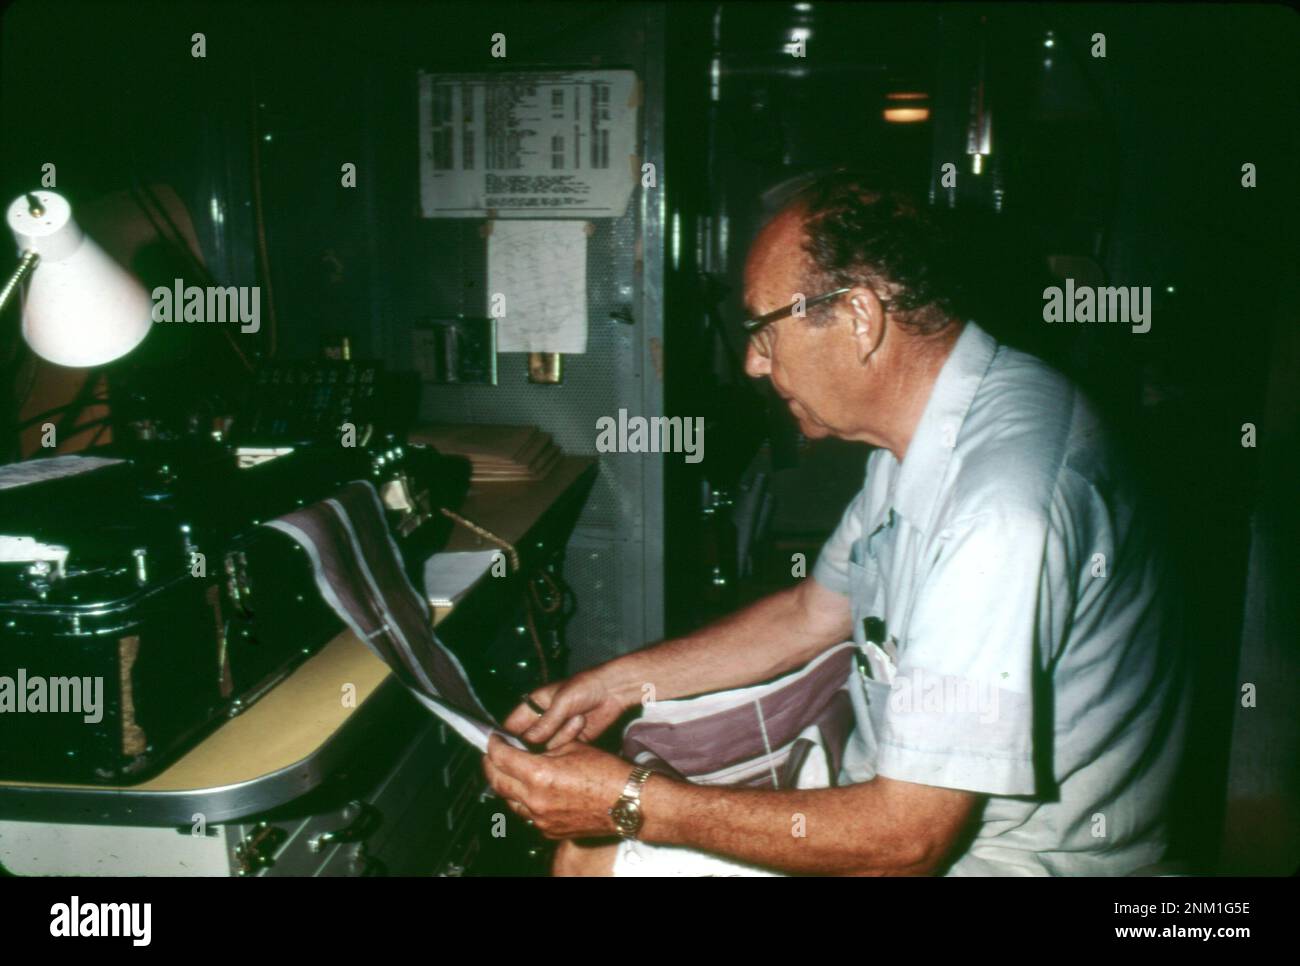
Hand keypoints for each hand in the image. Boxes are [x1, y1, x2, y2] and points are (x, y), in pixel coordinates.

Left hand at [483, 734, 631, 839]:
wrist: (629, 802)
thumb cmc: (608, 773)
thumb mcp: (573, 747)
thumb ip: (544, 749)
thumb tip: (528, 748)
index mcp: (539, 775)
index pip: (500, 757)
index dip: (493, 745)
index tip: (494, 739)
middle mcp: (535, 800)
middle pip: (497, 781)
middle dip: (491, 765)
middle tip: (493, 754)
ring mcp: (541, 819)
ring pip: (509, 801)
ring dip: (505, 785)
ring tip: (511, 772)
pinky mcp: (549, 831)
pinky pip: (526, 815)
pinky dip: (524, 801)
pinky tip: (532, 790)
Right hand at [503, 670, 628, 748]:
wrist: (613, 690)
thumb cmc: (585, 686)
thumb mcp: (562, 702)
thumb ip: (545, 723)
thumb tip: (528, 742)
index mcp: (534, 705)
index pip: (513, 725)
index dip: (508, 738)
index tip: (510, 749)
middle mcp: (543, 720)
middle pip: (528, 741)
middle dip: (534, 745)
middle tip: (543, 744)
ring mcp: (557, 731)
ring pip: (547, 747)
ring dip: (560, 737)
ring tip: (575, 718)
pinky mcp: (572, 740)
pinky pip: (563, 749)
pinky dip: (570, 741)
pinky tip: (580, 724)